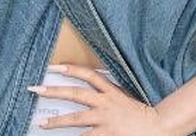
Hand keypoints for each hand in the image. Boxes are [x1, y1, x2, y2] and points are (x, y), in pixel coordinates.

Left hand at [30, 65, 175, 135]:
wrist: (159, 128)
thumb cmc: (141, 115)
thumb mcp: (124, 98)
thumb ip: (108, 94)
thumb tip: (89, 89)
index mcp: (111, 92)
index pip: (89, 75)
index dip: (71, 69)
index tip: (54, 67)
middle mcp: (106, 104)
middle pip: (76, 94)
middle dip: (54, 91)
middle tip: (36, 89)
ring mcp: (106, 121)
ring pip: (77, 119)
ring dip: (57, 122)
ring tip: (41, 123)